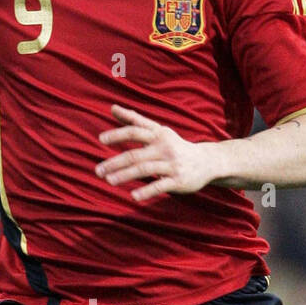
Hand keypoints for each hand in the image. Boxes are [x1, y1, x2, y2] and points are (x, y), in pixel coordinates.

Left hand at [96, 105, 218, 201]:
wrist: (206, 161)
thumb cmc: (175, 145)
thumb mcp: (158, 131)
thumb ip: (135, 120)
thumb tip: (112, 108)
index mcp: (158, 134)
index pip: (135, 131)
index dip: (118, 134)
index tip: (101, 139)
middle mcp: (165, 147)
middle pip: (136, 154)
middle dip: (115, 162)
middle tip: (98, 170)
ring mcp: (172, 164)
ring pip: (145, 169)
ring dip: (125, 175)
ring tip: (109, 181)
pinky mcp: (178, 180)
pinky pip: (160, 186)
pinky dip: (146, 191)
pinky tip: (133, 196)